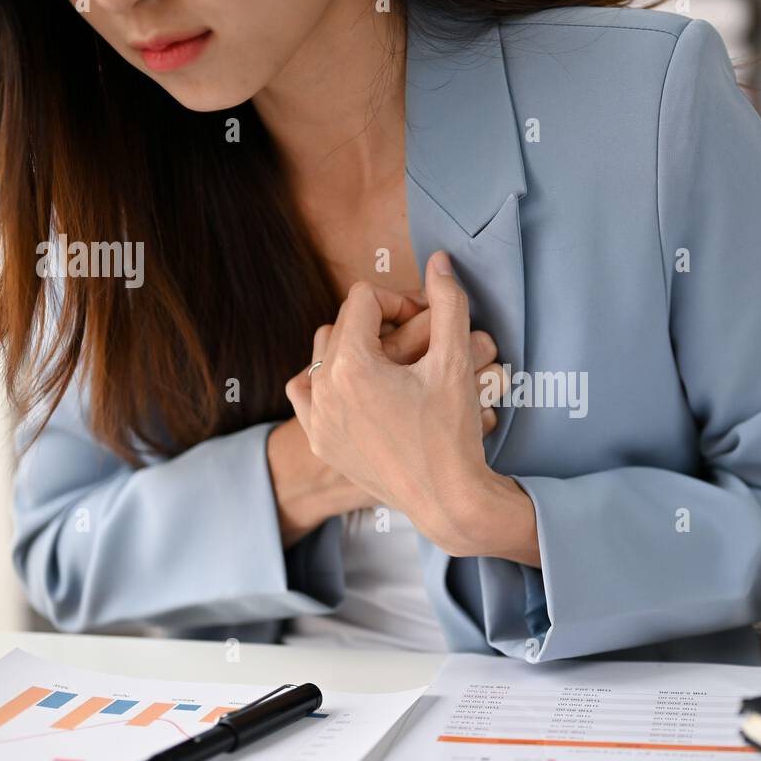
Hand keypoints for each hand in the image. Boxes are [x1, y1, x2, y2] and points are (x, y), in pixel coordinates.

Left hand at [284, 251, 537, 562]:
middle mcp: (323, 388)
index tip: (430, 322)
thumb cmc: (452, 433)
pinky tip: (353, 387)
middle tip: (418, 340)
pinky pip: (305, 392)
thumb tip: (439, 260)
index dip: (401, 299)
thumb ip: (447, 303)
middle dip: (380, 322)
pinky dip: (324, 381)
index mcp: (352, 364)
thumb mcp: (455, 362)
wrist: (447, 499)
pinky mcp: (320, 440)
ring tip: (390, 362)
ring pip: (320, 354)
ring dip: (352, 347)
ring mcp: (317, 417)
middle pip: (343, 323)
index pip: (365, 299)